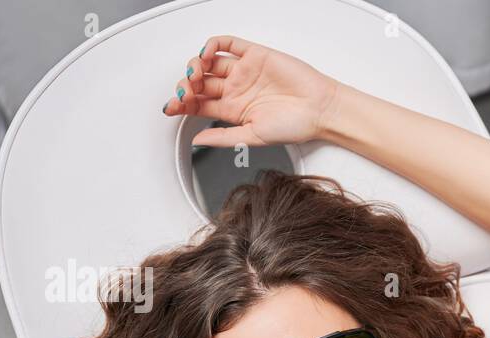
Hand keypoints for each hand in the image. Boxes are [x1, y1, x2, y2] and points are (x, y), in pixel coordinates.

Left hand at [163, 35, 340, 146]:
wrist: (319, 109)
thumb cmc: (294, 126)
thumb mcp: (252, 137)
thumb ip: (224, 138)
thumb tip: (198, 141)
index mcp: (233, 110)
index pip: (199, 104)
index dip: (182, 104)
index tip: (171, 107)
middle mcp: (236, 89)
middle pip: (199, 82)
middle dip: (186, 85)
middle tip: (186, 91)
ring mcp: (244, 71)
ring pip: (208, 62)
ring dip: (195, 65)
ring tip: (195, 74)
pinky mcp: (253, 55)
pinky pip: (227, 44)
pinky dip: (212, 46)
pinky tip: (207, 55)